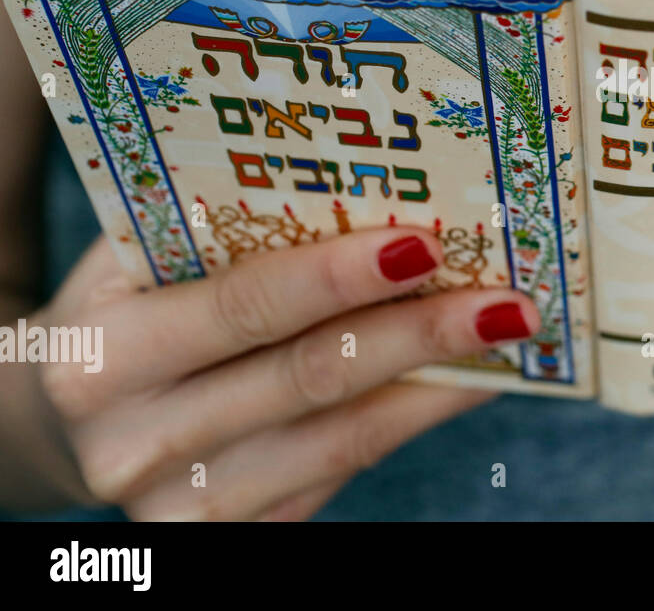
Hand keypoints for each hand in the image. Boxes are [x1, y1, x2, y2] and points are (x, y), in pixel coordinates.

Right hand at [1, 227, 537, 518]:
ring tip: (509, 334)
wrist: (70, 417)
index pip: (244, 307)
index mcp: (101, 355)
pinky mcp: (233, 536)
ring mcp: (183, 505)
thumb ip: (225, 227)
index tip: (426, 244)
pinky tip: (467, 379)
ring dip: (440, 383)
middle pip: (311, 377)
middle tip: (508, 298)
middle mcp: (136, 442)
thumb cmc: (127, 307)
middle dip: (421, 333)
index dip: (338, 277)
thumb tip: (374, 189)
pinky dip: (414, 419)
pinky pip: (345, 473)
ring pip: (344, 439)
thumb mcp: (141, 257)